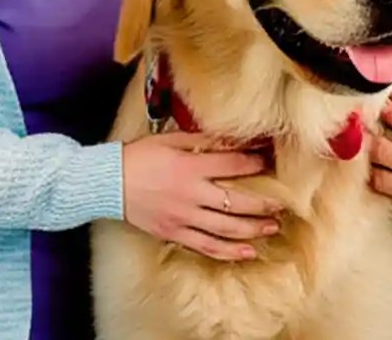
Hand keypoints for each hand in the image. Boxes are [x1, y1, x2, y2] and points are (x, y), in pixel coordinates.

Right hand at [122, 132, 282, 260]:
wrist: (107, 183)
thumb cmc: (139, 157)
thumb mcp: (170, 140)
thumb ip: (201, 141)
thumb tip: (231, 141)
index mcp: (191, 168)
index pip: (233, 166)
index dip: (255, 164)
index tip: (269, 163)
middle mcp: (191, 195)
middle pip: (237, 202)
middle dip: (264, 204)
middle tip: (284, 205)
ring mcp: (184, 218)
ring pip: (226, 228)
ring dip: (253, 229)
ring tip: (273, 227)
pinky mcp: (175, 234)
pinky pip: (206, 246)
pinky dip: (228, 251)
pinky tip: (247, 252)